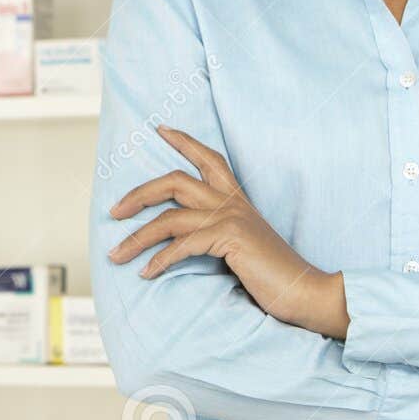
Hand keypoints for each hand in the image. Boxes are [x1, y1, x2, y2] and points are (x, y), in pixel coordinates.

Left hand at [106, 126, 347, 337]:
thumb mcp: (240, 245)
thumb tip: (179, 239)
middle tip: (114, 211)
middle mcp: (231, 202)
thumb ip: (215, 233)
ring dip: (136, 238)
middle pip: (174, 181)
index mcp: (236, 199)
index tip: (160, 129)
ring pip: (169, 218)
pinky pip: (181, 245)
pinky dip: (159, 260)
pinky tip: (146, 273)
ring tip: (116, 255)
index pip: (208, 158)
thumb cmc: (272, 274)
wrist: (304, 291)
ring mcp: (230, 217)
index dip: (183, 141)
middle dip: (139, 194)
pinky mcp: (229, 238)